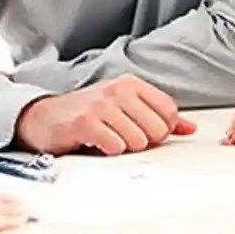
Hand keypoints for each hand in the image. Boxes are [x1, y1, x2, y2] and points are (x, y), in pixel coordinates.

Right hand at [15, 74, 196, 154]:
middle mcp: (117, 90)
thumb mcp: (125, 108)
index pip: (168, 111)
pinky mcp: (85, 122)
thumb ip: (158, 116)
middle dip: (144, 141)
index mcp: (131, 84)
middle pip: (156, 129)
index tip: (145, 131)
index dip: (162, 129)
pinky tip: (97, 143)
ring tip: (109, 138)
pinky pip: (115, 147)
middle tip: (123, 137)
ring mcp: (100, 105)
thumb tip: (189, 128)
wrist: (45, 117)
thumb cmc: (88, 113)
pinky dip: (109, 151)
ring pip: (138, 141)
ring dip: (124, 147)